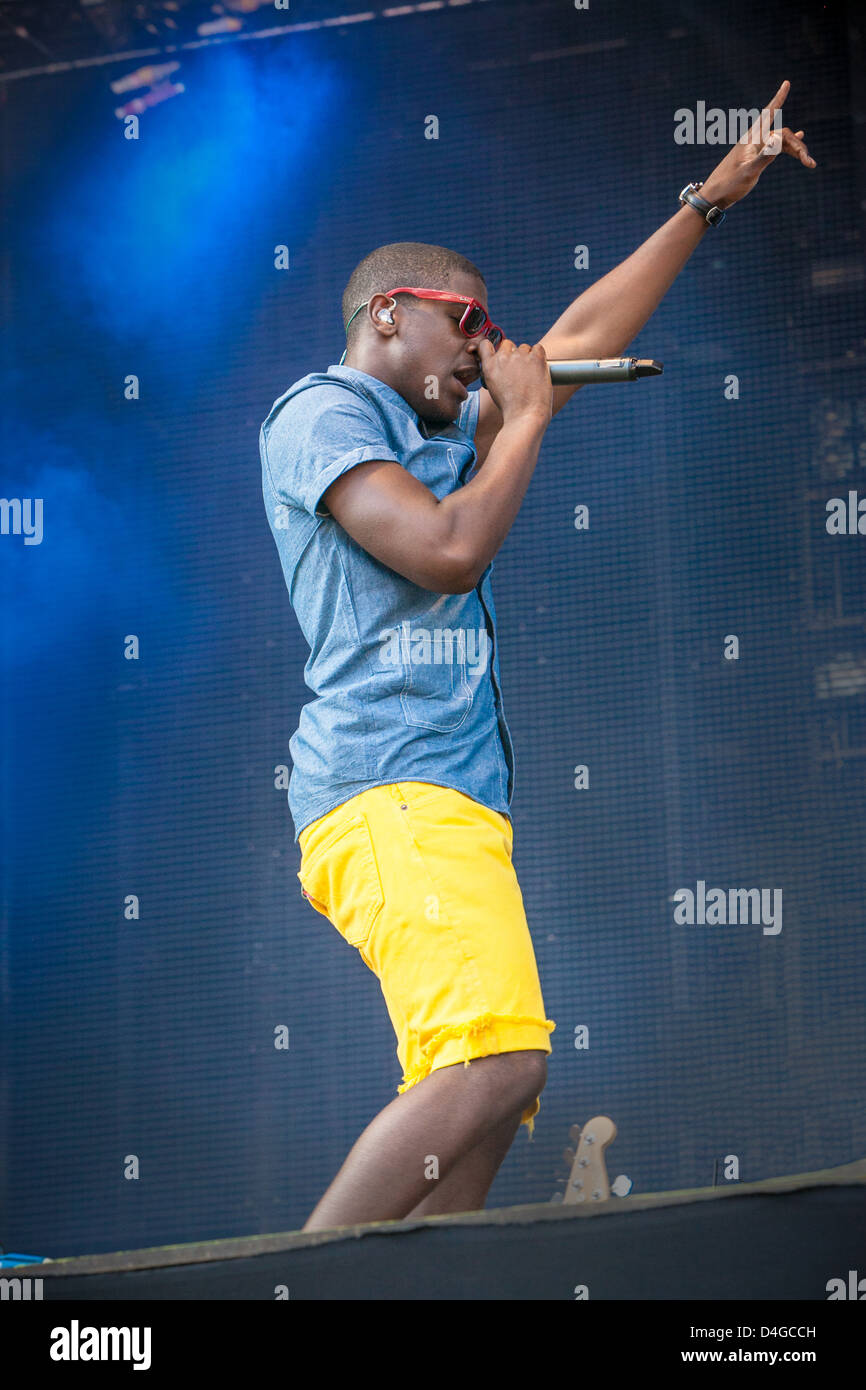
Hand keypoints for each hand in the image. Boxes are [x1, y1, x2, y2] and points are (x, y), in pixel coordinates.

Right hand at [477, 337, 552, 423]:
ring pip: (524, 347)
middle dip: (513, 354)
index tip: (499, 354)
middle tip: (519, 370)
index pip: (484, 345)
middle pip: (508, 344)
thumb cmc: (511, 409)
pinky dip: (540, 356)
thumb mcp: (494, 390)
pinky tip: (539, 369)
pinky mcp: (536, 358)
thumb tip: (505, 367)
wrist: (525, 416)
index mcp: (489, 367)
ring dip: (527, 357)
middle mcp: (503, 358)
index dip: (492, 347)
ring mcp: (520, 356)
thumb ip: (496, 374)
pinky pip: (538, 348)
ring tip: (530, 376)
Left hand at [699, 79, 815, 209]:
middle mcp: (755, 140)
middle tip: (810, 163)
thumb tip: (778, 138)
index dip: (778, 99)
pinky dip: (789, 148)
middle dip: (798, 146)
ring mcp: (756, 148)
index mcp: (752, 139)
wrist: (715, 197)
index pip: (768, 114)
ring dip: (796, 151)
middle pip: (783, 134)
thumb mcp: (749, 172)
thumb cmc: (729, 185)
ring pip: (782, 142)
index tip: (786, 83)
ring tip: (810, 163)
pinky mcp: (756, 157)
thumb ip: (765, 156)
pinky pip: (777, 148)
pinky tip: (799, 140)